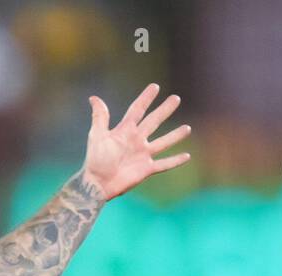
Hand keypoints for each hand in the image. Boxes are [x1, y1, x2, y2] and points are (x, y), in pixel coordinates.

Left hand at [81, 83, 190, 200]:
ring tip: (188, 128)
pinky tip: (187, 156)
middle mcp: (137, 140)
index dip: (146, 98)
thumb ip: (100, 117)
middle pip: (154, 121)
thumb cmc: (96, 159)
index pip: (137, 110)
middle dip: (164, 110)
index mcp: (125, 130)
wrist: (98, 183)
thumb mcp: (98, 135)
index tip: (155, 87)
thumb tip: (94, 98)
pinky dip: (175, 160)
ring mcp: (143, 154)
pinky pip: (164, 164)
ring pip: (163, 142)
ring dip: (175, 135)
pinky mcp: (146, 169)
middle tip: (176, 98)